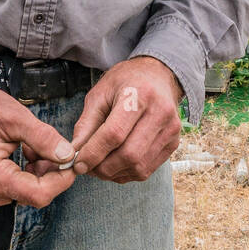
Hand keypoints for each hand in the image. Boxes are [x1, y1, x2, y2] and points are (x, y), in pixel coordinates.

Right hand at [0, 84, 77, 209]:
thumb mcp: (15, 116)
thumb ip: (43, 138)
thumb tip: (67, 155)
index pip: (39, 194)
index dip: (61, 179)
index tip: (71, 160)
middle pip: (37, 194)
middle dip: (52, 172)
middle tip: (55, 146)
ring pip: (32, 191)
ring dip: (43, 170)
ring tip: (35, 144)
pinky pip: (23, 188)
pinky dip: (32, 171)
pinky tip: (28, 152)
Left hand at [63, 56, 183, 183]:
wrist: (157, 75)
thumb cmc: (126, 82)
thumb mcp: (100, 94)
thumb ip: (86, 124)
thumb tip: (74, 153)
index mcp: (139, 94)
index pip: (114, 134)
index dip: (93, 153)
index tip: (78, 164)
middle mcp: (160, 112)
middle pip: (129, 155)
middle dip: (103, 168)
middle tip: (87, 167)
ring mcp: (170, 130)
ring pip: (139, 167)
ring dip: (114, 173)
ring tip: (99, 166)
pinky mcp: (174, 143)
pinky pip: (147, 170)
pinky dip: (127, 173)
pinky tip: (116, 165)